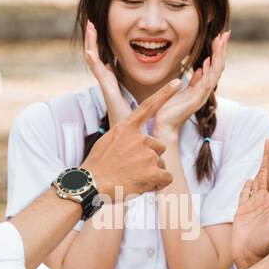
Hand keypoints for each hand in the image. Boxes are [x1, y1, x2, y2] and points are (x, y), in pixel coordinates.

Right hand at [82, 79, 179, 200]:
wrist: (91, 184)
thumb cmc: (97, 166)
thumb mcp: (109, 141)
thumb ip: (126, 136)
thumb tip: (137, 141)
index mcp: (127, 127)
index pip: (149, 106)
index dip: (165, 93)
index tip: (177, 82)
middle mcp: (140, 137)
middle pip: (158, 146)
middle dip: (150, 158)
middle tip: (131, 168)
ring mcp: (147, 154)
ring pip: (161, 163)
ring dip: (151, 172)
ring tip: (132, 178)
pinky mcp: (153, 171)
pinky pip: (166, 177)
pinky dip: (158, 184)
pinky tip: (144, 186)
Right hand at [84, 21, 134, 127]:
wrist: (130, 142)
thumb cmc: (133, 126)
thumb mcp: (135, 104)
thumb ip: (134, 93)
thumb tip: (138, 90)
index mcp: (111, 85)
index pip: (102, 62)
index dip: (98, 47)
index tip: (96, 31)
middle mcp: (106, 85)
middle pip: (96, 58)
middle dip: (93, 40)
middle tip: (90, 22)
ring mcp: (106, 88)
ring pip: (95, 62)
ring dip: (91, 44)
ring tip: (90, 27)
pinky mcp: (108, 93)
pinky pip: (99, 75)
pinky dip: (93, 62)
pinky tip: (89, 51)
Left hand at [154, 31, 229, 137]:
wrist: (165, 126)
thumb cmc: (170, 110)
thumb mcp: (182, 90)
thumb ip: (194, 81)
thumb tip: (201, 69)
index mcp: (202, 87)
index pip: (214, 66)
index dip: (217, 51)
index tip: (220, 37)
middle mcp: (205, 90)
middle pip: (218, 67)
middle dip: (222, 50)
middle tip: (226, 34)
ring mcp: (202, 96)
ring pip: (215, 73)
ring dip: (218, 57)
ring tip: (221, 42)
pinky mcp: (196, 101)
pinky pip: (205, 84)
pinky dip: (207, 72)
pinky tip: (207, 60)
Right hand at [232, 138, 268, 268]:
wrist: (253, 259)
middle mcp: (266, 201)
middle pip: (266, 174)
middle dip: (267, 158)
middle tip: (268, 141)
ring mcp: (254, 206)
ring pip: (256, 182)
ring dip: (258, 169)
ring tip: (261, 156)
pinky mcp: (242, 213)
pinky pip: (244, 195)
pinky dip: (246, 187)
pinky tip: (248, 180)